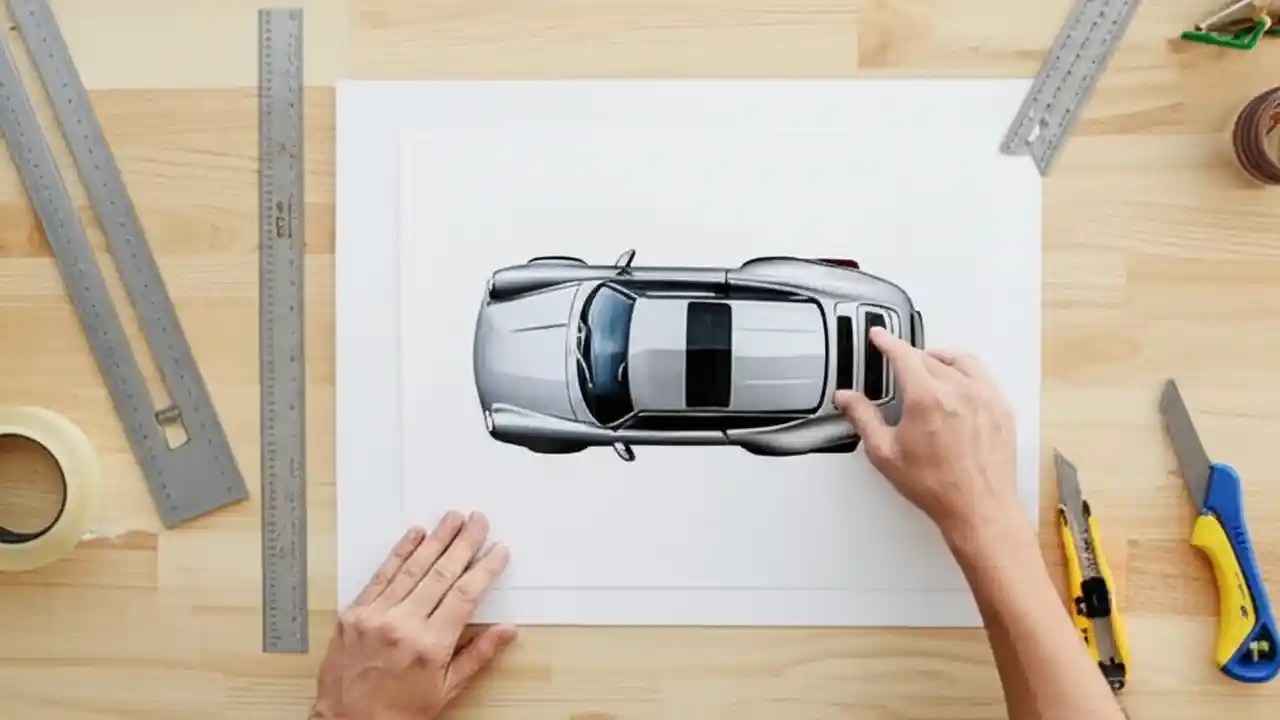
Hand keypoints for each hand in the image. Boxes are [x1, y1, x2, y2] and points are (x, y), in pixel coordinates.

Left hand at [312, 512, 516, 719]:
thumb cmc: (398, 713)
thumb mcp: (446, 691)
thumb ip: (478, 655)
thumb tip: (507, 630)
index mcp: (429, 647)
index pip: (464, 596)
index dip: (484, 570)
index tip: (498, 552)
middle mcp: (402, 626)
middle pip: (441, 574)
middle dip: (463, 543)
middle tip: (478, 521)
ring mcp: (375, 616)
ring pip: (412, 569)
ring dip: (435, 540)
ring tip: (452, 519)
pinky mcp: (354, 613)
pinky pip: (381, 576)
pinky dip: (399, 553)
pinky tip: (414, 535)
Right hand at [834, 328, 1018, 546]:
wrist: (978, 508)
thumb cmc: (935, 486)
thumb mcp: (885, 453)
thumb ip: (863, 418)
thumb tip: (847, 398)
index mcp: (927, 397)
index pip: (904, 355)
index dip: (888, 342)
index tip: (880, 336)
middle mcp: (959, 390)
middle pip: (930, 358)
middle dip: (910, 357)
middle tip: (898, 364)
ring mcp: (984, 397)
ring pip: (961, 361)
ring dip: (940, 358)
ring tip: (929, 365)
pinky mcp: (1001, 409)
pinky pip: (983, 377)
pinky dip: (966, 372)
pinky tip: (958, 385)